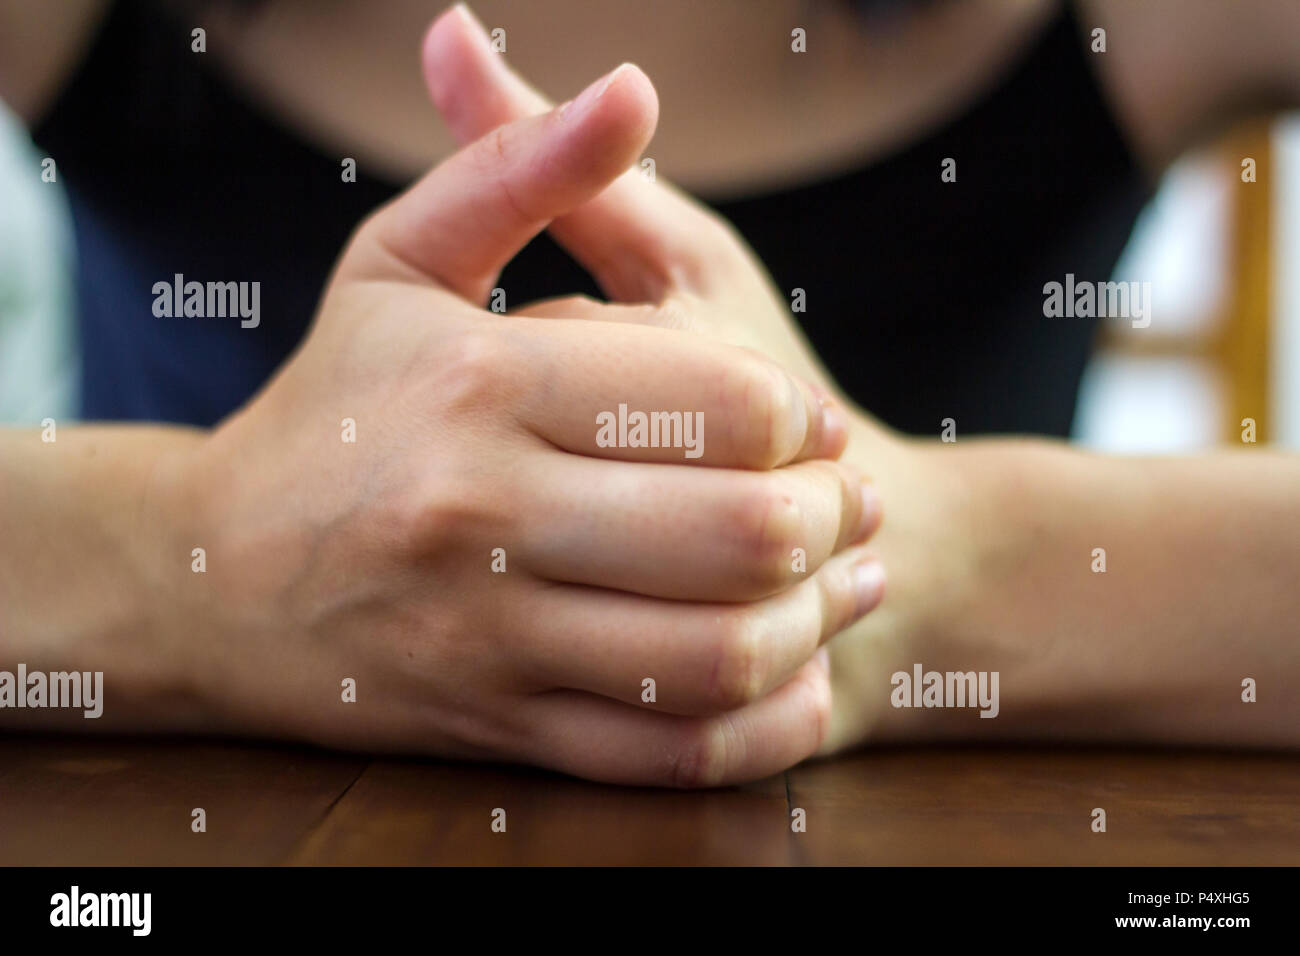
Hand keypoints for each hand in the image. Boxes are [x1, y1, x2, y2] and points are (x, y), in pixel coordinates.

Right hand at [151, 62, 885, 785]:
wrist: (213, 581)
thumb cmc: (333, 403)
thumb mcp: (402, 259)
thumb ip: (521, 164)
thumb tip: (636, 87)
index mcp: (478, 387)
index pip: (719, 406)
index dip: (798, 418)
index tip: (804, 423)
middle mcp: (482, 518)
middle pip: (740, 532)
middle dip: (830, 515)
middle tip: (844, 500)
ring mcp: (488, 639)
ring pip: (718, 654)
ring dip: (819, 618)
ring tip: (846, 576)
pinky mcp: (498, 729)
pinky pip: (668, 754)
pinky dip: (764, 723)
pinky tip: (797, 670)